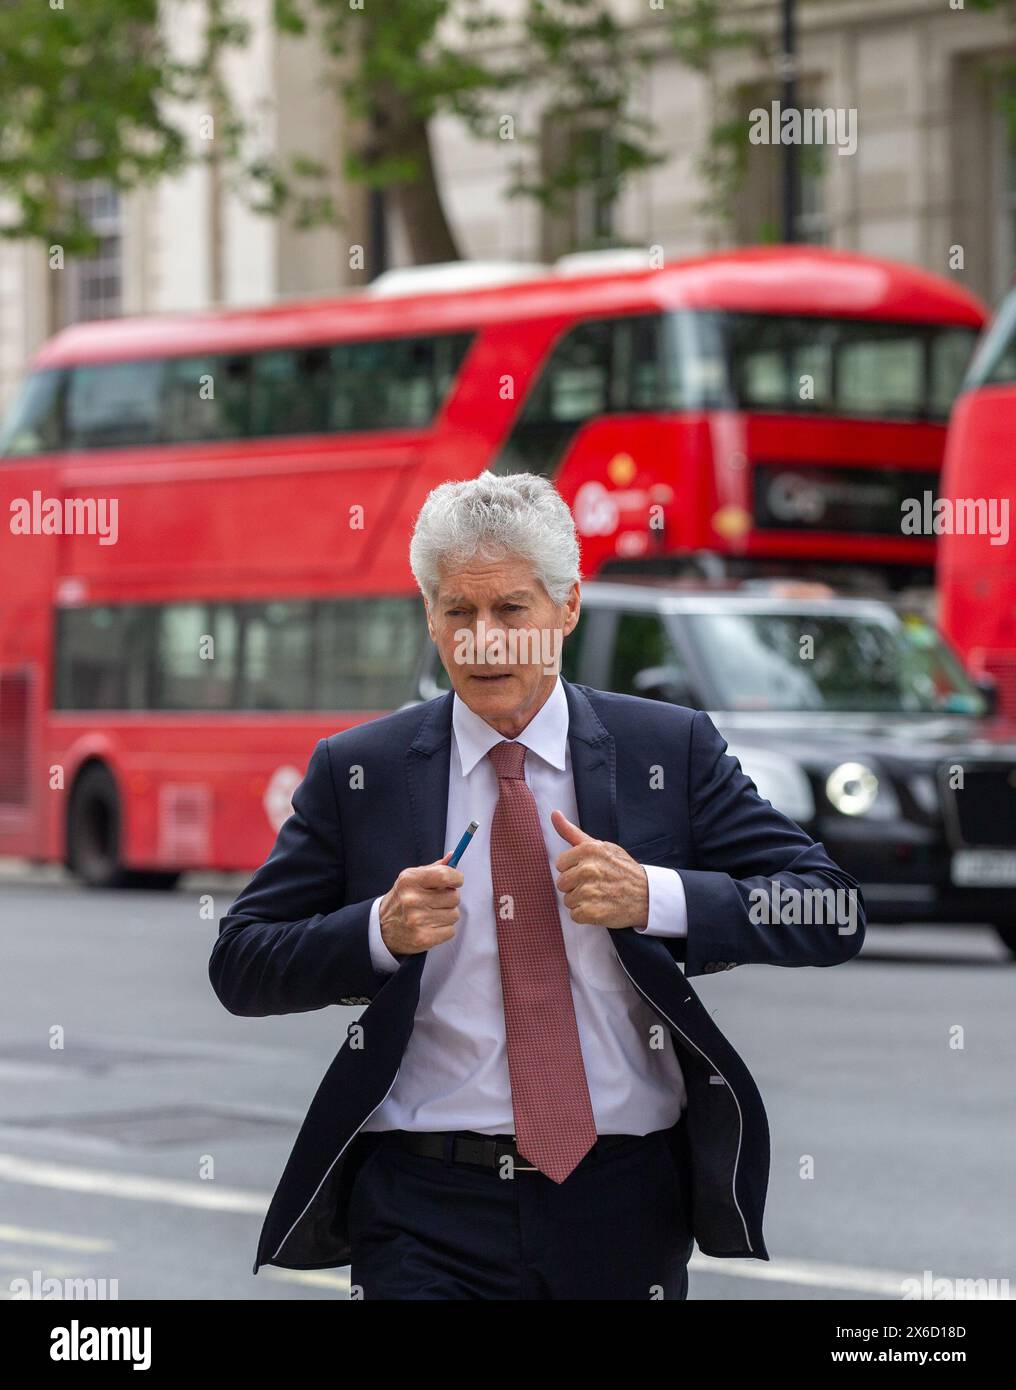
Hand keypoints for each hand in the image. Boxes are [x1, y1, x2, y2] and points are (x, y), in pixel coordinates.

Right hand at [378, 852, 463, 956]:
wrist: (381, 927)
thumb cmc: (402, 898)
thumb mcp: (412, 878)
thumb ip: (434, 868)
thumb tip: (453, 856)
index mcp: (410, 880)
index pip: (445, 875)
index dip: (456, 878)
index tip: (456, 881)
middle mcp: (411, 899)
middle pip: (454, 897)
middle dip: (450, 898)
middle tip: (437, 901)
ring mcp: (416, 920)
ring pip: (454, 915)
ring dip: (447, 915)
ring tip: (432, 914)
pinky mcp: (422, 938)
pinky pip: (450, 931)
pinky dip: (444, 930)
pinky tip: (430, 926)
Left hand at [551, 810, 648, 929]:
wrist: (648, 895)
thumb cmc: (622, 869)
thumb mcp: (601, 846)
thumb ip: (573, 833)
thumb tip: (554, 814)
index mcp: (589, 850)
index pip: (560, 864)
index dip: (573, 869)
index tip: (588, 871)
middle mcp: (588, 869)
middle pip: (562, 883)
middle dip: (575, 886)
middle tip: (595, 885)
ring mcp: (590, 891)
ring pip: (567, 900)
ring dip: (581, 902)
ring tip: (599, 896)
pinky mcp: (592, 912)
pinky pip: (574, 915)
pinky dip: (586, 915)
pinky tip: (600, 908)